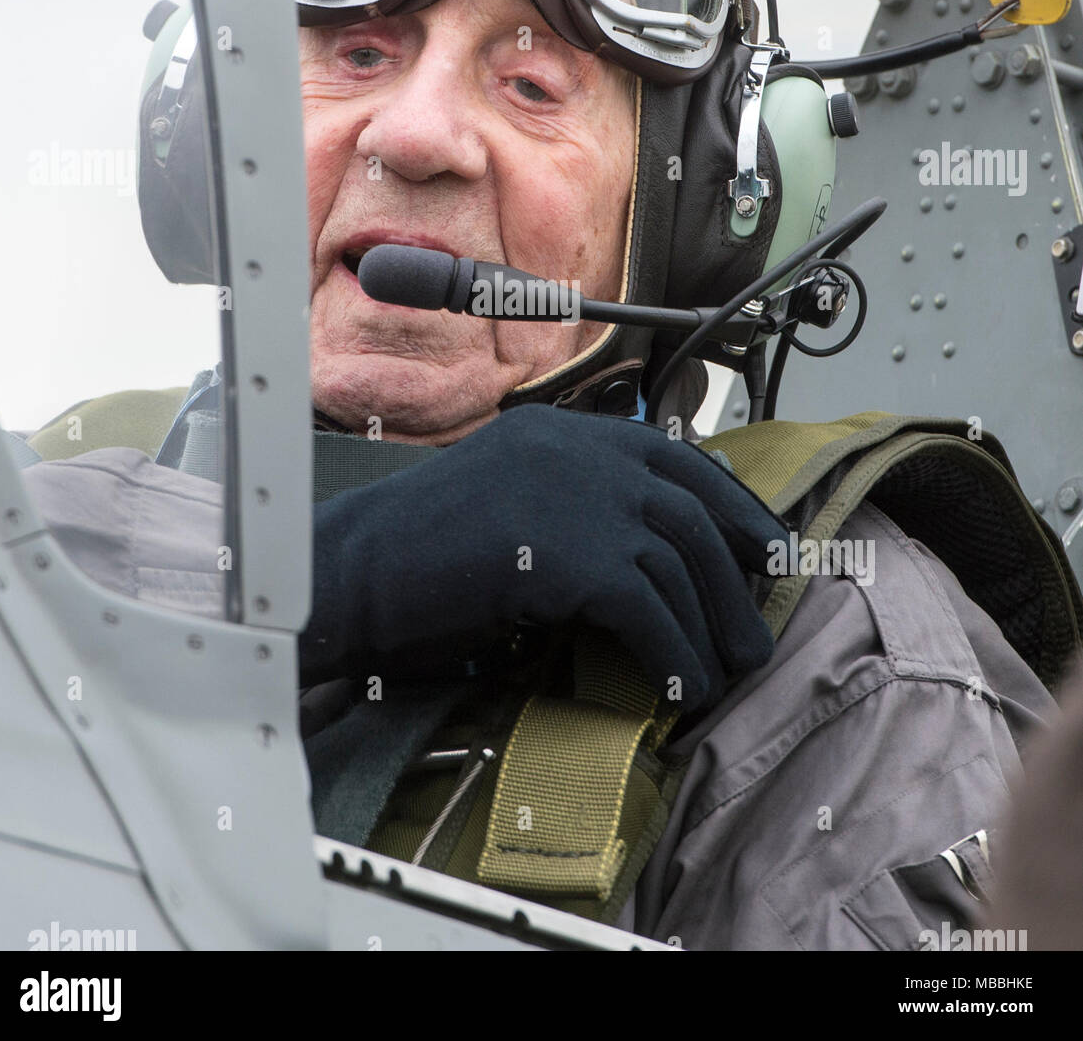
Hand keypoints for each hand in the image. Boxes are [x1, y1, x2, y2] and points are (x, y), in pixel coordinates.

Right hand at [302, 404, 783, 712]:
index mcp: (565, 432)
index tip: (765, 547)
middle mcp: (581, 452)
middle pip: (692, 511)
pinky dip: (674, 655)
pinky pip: (650, 613)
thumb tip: (646, 550)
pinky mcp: (570, 555)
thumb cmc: (419, 547)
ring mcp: (577, 497)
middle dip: (737, 575)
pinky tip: (682, 688)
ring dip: (712, 627)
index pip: (677, 457)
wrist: (354, 569)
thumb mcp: (507, 497)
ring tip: (728, 672)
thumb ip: (569, 500)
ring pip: (680, 564)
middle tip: (755, 628)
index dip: (732, 504)